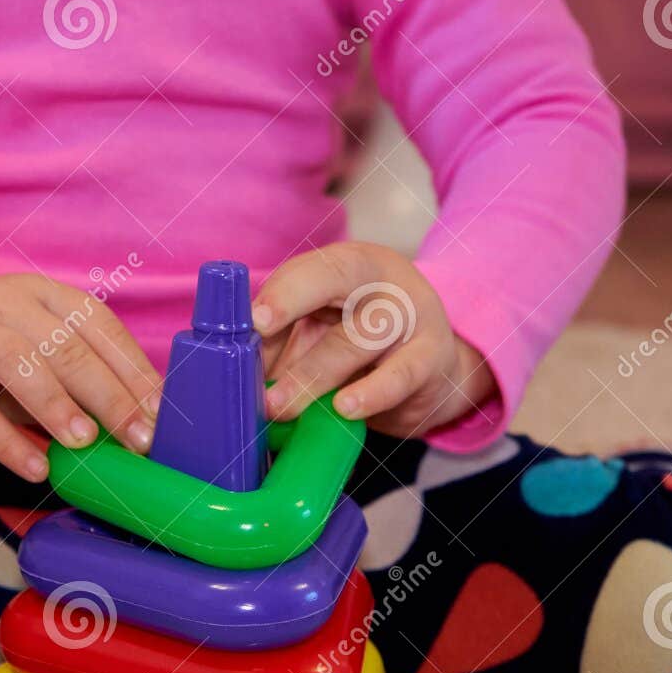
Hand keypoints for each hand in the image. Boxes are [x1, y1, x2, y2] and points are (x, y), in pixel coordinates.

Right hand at [0, 274, 161, 480]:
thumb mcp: (45, 359)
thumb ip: (89, 381)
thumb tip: (146, 424)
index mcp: (46, 295)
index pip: (100, 326)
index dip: (133, 371)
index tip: (160, 416)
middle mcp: (7, 303)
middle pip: (66, 345)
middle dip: (109, 394)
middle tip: (138, 438)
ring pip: (17, 363)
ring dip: (56, 405)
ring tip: (84, 442)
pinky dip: (6, 442)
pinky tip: (34, 468)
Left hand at [252, 242, 497, 437]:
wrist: (433, 369)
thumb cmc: (363, 345)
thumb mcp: (322, 331)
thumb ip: (281, 342)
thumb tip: (237, 372)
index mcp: (349, 264)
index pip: (311, 266)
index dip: (279, 291)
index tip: (250, 322)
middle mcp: (383, 280)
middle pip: (334, 282)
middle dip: (286, 314)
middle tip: (248, 361)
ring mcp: (412, 317)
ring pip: (358, 338)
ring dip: (312, 376)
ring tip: (280, 406)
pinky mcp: (431, 360)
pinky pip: (399, 376)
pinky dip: (370, 393)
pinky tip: (344, 408)